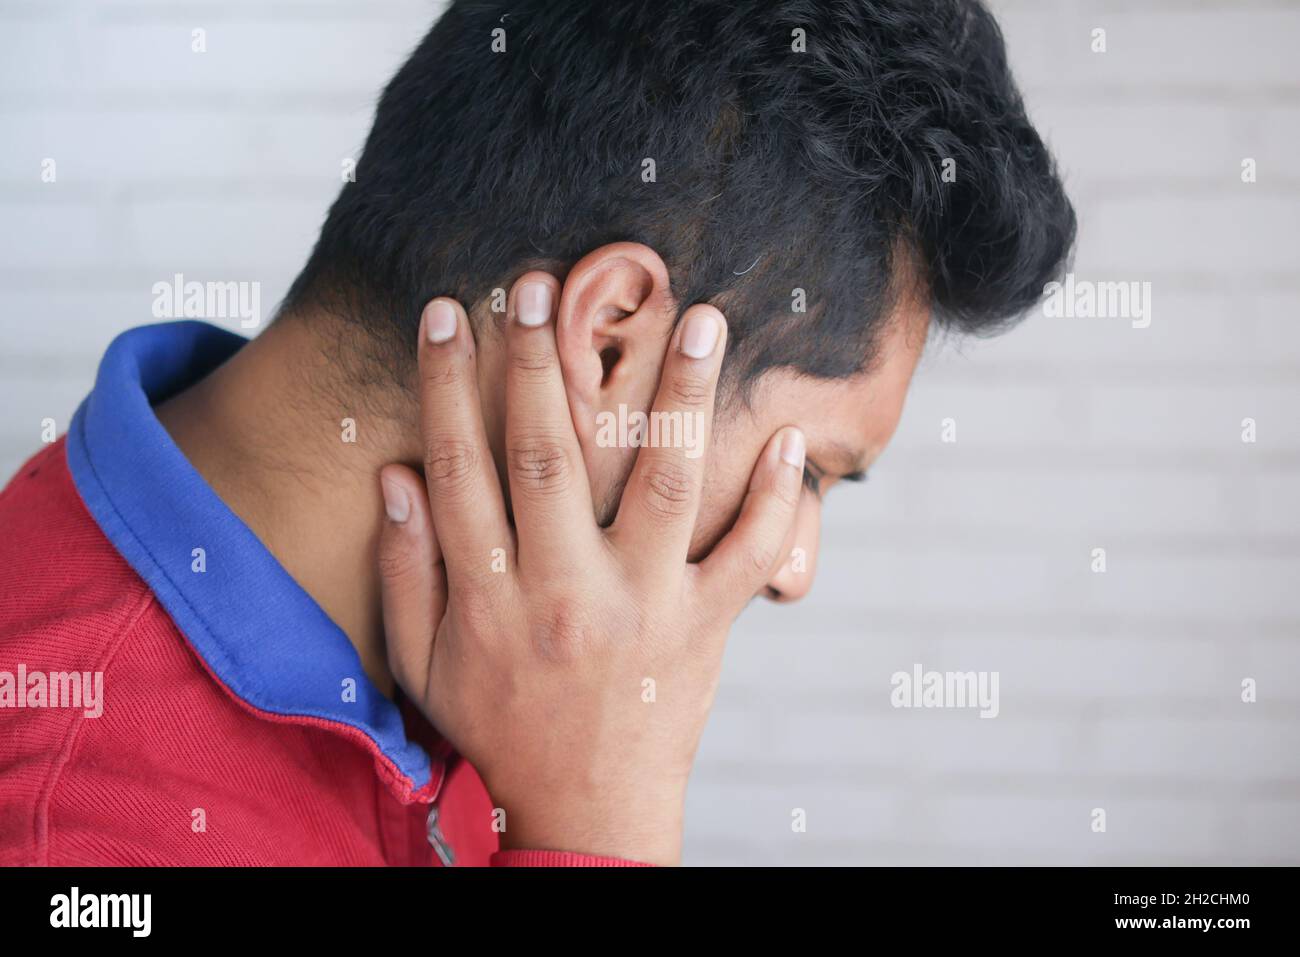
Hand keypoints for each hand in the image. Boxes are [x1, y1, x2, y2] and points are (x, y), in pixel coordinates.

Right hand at [376, 272, 805, 864]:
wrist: (584, 819)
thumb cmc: (499, 733)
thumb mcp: (426, 667)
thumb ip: (407, 572)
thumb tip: (397, 474)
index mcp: (491, 600)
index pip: (459, 468)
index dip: (448, 383)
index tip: (448, 311)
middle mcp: (566, 593)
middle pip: (549, 458)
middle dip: (539, 363)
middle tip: (542, 281)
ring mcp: (644, 607)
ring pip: (664, 485)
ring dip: (682, 398)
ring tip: (701, 319)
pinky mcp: (705, 628)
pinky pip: (748, 559)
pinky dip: (776, 503)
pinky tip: (789, 442)